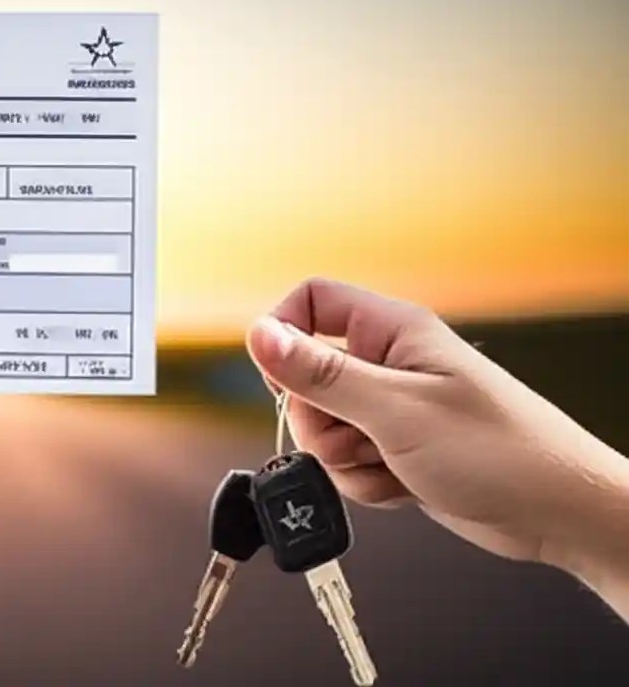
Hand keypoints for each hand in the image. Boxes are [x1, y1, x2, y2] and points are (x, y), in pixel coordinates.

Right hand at [245, 279, 628, 589]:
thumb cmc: (500, 452)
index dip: (282, 336)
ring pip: (323, 430)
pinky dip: (366, 483)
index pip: (310, 303)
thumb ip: (321, 374)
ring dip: (345, 461)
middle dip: (320, 425)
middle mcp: (388, 363)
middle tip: (360, 438)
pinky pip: (347, 463)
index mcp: (392, 330)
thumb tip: (258, 335)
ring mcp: (391, 409)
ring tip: (394, 465)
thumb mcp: (395, 411)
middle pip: (306, 379)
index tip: (281, 381)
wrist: (558, 513)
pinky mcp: (395, 448)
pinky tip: (405, 485)